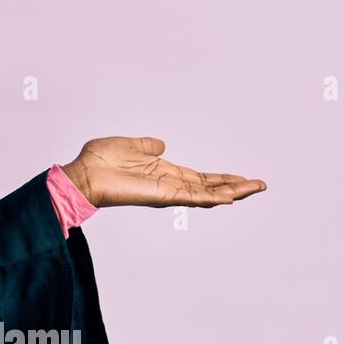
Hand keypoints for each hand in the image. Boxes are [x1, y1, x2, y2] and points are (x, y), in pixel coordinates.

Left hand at [60, 136, 265, 208]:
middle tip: (260, 185)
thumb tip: (160, 144)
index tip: (241, 178)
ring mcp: (167, 191)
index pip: (199, 178)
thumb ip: (147, 146)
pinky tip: (230, 198)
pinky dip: (211, 198)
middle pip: (209, 187)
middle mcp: (168, 184)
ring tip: (255, 189)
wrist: (84, 173)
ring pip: (207, 194)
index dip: (220, 178)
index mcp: (163, 172)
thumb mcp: (129, 145)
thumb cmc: (99, 161)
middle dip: (235, 187)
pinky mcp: (161, 195)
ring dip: (232, 192)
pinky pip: (191, 198)